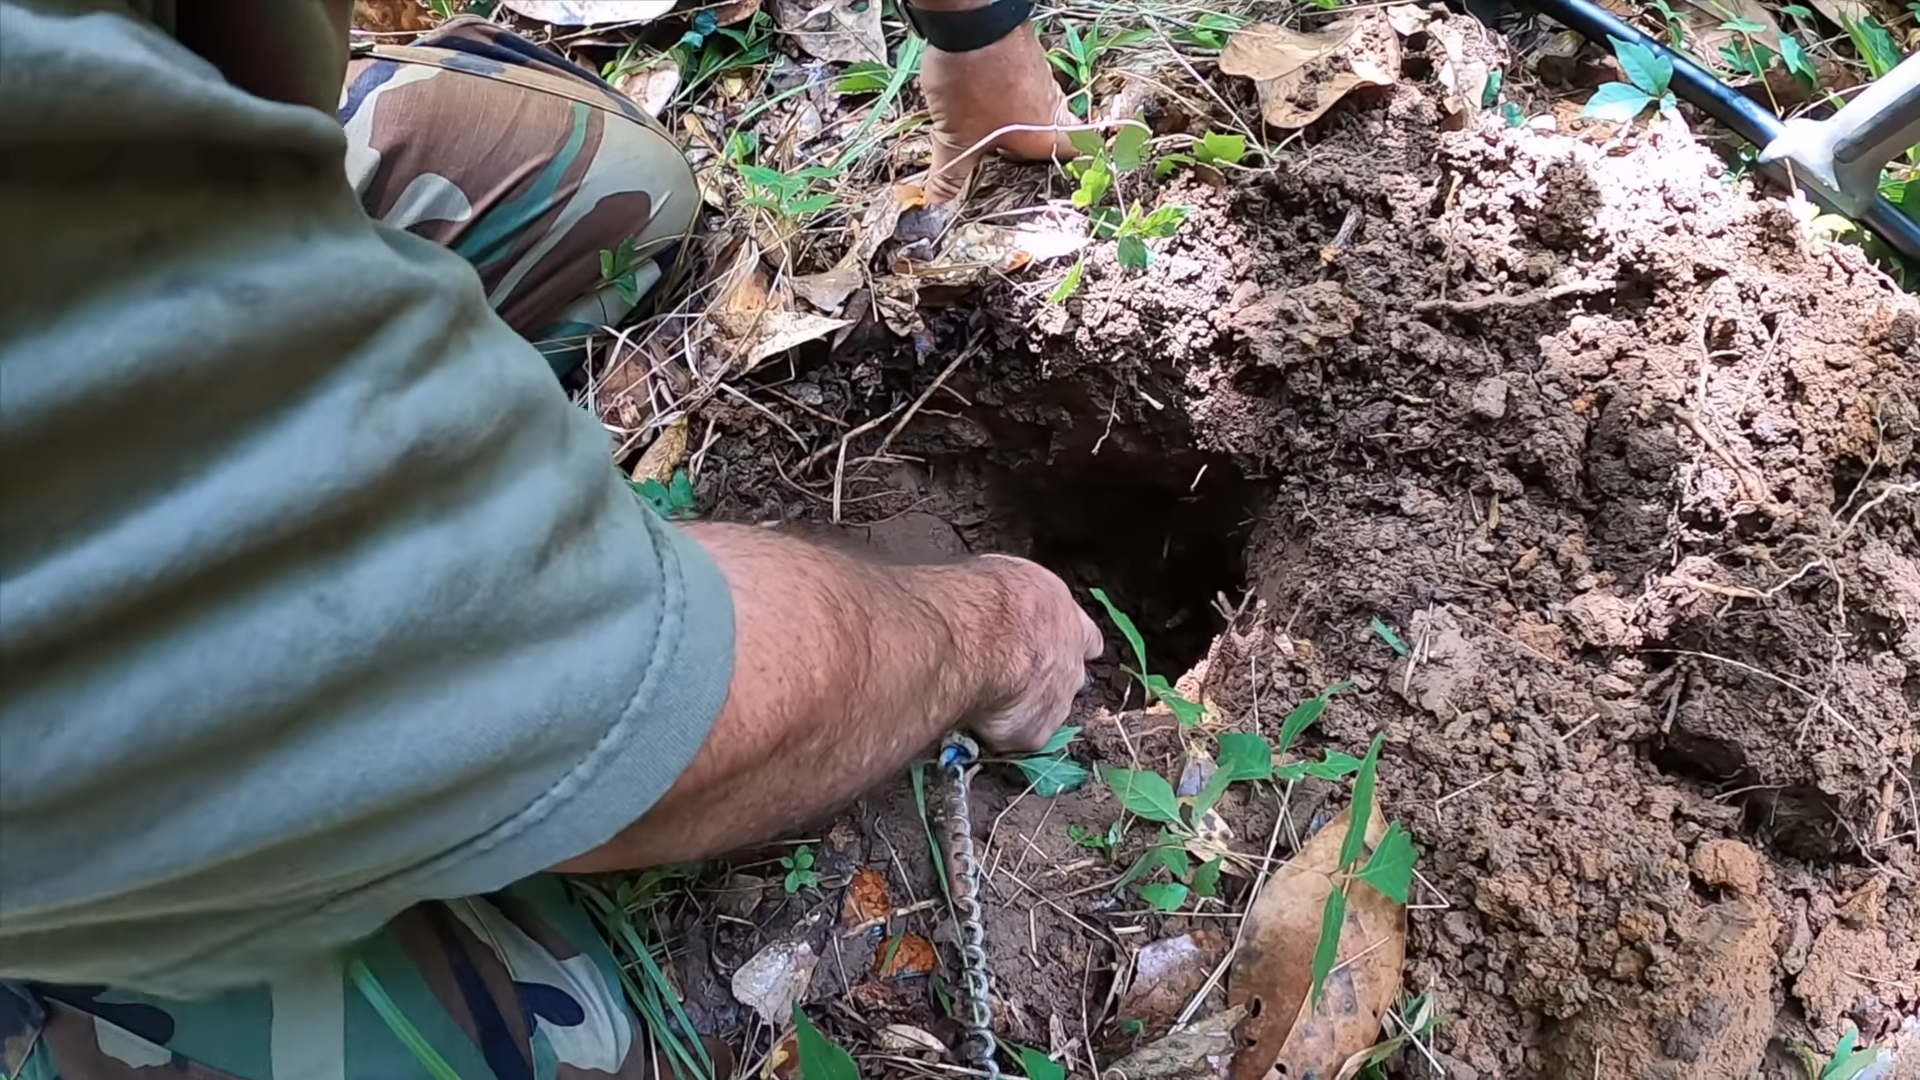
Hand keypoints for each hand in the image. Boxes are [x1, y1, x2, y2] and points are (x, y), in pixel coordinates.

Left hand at [920, 24, 1077, 204]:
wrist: (971, 22)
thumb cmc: (971, 87)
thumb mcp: (955, 139)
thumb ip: (951, 174)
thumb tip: (937, 204)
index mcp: (1047, 137)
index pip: (1076, 159)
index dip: (1066, 171)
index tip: (1046, 181)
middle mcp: (1054, 108)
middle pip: (1056, 134)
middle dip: (1033, 147)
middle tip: (1007, 157)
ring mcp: (1043, 78)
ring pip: (1039, 108)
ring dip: (1017, 120)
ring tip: (986, 128)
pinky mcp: (1027, 56)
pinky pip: (1024, 84)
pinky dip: (1007, 94)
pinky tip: (982, 96)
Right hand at [959, 555, 1103, 752]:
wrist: (977, 635)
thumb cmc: (988, 596)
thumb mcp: (1011, 577)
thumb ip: (1021, 601)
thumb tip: (1005, 604)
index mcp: (1070, 622)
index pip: (1087, 639)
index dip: (1069, 645)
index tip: (1049, 647)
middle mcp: (1072, 665)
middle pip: (1069, 678)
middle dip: (1046, 681)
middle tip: (1009, 675)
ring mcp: (1058, 703)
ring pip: (1045, 712)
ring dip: (1022, 709)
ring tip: (985, 699)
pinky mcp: (1033, 733)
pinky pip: (1016, 737)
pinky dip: (998, 731)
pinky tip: (975, 717)